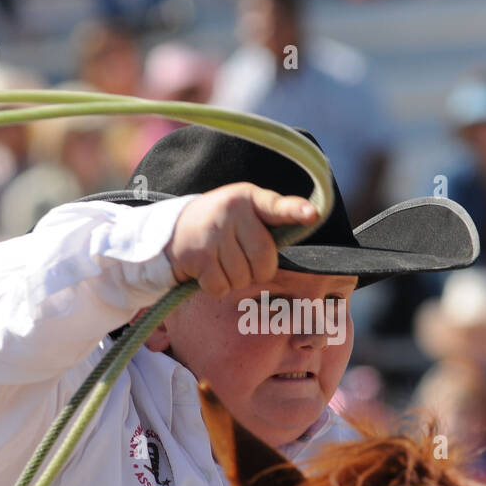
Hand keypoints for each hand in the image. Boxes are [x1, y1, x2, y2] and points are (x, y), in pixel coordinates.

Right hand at [165, 183, 319, 296]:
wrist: (174, 228)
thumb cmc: (224, 224)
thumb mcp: (247, 212)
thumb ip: (271, 221)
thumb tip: (309, 218)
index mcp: (249, 198)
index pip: (276, 206)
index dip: (295, 211)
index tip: (311, 214)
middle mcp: (230, 212)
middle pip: (263, 260)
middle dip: (259, 270)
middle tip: (244, 259)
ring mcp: (212, 234)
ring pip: (242, 278)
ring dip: (236, 280)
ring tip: (223, 262)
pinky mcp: (197, 256)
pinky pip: (221, 288)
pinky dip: (218, 287)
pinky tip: (209, 270)